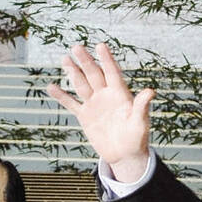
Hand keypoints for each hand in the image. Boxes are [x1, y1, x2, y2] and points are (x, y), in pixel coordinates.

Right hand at [46, 43, 153, 181]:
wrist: (125, 156)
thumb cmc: (136, 139)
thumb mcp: (140, 123)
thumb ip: (141, 107)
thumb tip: (150, 91)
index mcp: (120, 94)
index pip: (112, 73)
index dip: (106, 60)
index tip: (100, 46)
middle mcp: (106, 95)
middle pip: (94, 74)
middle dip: (86, 61)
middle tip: (77, 47)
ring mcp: (94, 104)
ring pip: (81, 85)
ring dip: (73, 72)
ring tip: (65, 59)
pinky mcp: (85, 116)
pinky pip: (71, 104)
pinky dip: (61, 96)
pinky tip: (51, 87)